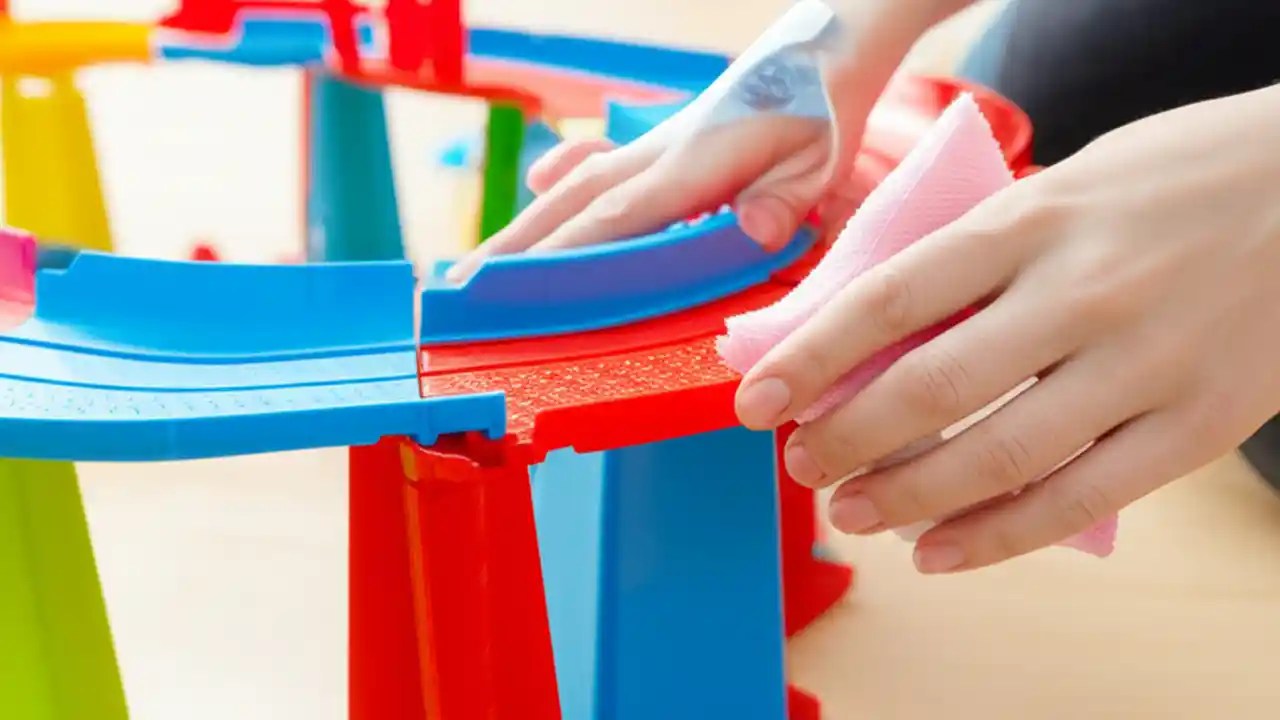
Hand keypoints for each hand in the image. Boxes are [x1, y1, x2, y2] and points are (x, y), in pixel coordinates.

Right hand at [444, 112, 860, 283]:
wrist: (813, 62)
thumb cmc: (814, 117)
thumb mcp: (815, 166)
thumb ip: (782, 203)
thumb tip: (750, 231)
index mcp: (689, 167)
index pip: (613, 218)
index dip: (560, 252)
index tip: (511, 283)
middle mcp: (652, 157)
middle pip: (570, 207)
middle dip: (512, 249)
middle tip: (460, 290)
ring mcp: (645, 150)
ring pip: (569, 191)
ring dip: (519, 227)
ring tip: (473, 264)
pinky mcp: (650, 149)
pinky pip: (592, 169)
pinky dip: (558, 182)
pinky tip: (537, 188)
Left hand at [735, 85, 1279, 572]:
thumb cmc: (1170, 182)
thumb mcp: (1060, 187)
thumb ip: (976, 257)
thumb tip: (869, 330)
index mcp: (1032, 217)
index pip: (890, 297)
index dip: (811, 357)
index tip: (756, 399)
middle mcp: (1081, 291)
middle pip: (931, 386)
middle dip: (846, 438)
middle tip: (800, 465)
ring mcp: (1145, 361)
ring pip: (1000, 454)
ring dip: (908, 496)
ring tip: (852, 512)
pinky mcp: (1197, 422)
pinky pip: (1083, 500)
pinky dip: (999, 536)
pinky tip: (939, 551)